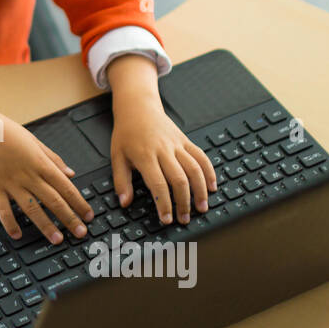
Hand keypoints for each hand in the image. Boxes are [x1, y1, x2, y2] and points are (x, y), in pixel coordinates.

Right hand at [0, 98, 93, 243]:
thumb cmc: (7, 132)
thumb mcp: (35, 141)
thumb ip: (53, 159)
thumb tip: (70, 174)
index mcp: (40, 163)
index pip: (66, 187)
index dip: (79, 203)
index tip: (88, 215)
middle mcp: (28, 175)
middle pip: (53, 200)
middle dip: (69, 218)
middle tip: (80, 233)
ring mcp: (11, 183)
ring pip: (32, 208)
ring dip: (46, 225)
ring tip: (57, 239)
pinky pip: (3, 209)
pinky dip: (10, 223)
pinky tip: (17, 234)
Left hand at [110, 94, 216, 224]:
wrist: (138, 108)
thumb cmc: (126, 133)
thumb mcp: (116, 157)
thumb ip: (121, 181)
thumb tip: (124, 203)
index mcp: (145, 156)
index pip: (158, 184)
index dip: (164, 204)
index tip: (167, 219)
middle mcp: (163, 150)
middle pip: (179, 179)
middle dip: (184, 202)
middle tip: (184, 219)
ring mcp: (177, 145)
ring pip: (195, 169)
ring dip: (200, 190)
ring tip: (202, 208)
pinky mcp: (186, 141)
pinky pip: (201, 157)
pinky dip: (209, 172)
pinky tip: (212, 187)